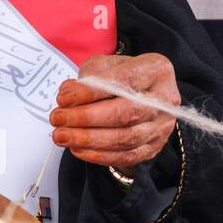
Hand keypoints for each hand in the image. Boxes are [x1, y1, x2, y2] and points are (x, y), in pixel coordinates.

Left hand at [50, 52, 179, 173]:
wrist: (141, 97)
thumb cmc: (121, 78)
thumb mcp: (105, 66)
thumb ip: (88, 77)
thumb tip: (67, 94)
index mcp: (156, 70)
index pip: (123, 81)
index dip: (90, 92)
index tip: (63, 98)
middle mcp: (165, 99)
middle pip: (126, 113)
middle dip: (86, 118)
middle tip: (58, 118)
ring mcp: (162, 126)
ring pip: (125, 138)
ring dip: (88, 139)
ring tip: (62, 135)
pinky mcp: (154, 147)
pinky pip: (126, 156)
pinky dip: (99, 155)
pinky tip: (77, 149)